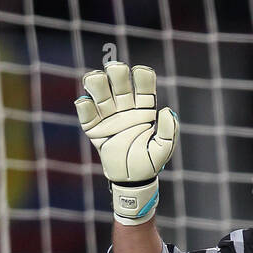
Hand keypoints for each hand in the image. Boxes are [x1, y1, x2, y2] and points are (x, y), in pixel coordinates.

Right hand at [75, 62, 177, 224]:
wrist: (132, 180)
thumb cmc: (149, 163)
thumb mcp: (163, 150)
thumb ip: (168, 131)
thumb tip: (166, 111)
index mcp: (144, 105)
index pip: (142, 78)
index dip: (141, 74)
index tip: (141, 80)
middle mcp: (124, 104)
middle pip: (117, 75)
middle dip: (116, 71)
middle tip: (119, 83)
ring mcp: (108, 113)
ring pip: (98, 85)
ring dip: (96, 81)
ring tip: (100, 94)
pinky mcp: (93, 126)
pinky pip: (84, 109)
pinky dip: (84, 104)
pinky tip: (88, 105)